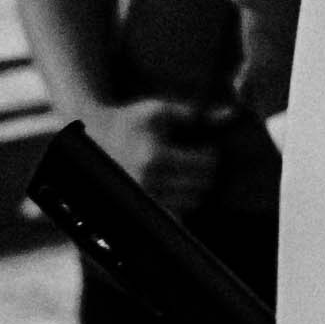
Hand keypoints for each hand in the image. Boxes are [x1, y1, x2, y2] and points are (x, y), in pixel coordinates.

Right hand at [84, 95, 234, 207]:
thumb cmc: (129, 121)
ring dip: (196, 190)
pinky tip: (176, 189)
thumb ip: (195, 112)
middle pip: (201, 185)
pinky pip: (173, 214)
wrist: (92, 137)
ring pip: (190, 202)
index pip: (205, 165)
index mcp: (156, 157)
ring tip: (188, 175)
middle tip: (201, 163)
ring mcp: (142, 197)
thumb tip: (232, 113)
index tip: (207, 150)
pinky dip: (181, 204)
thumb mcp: (158, 109)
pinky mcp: (138, 206)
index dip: (212, 156)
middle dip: (207, 173)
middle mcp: (149, 181)